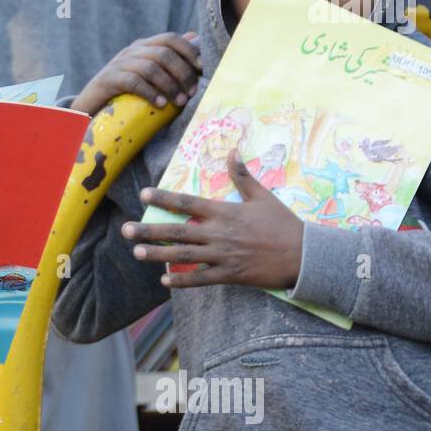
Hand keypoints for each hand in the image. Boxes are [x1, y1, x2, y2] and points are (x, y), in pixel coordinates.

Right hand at [71, 32, 201, 115]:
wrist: (90, 105)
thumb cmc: (125, 91)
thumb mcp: (148, 74)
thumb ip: (169, 57)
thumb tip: (195, 38)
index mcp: (143, 46)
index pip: (170, 38)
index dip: (189, 51)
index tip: (202, 69)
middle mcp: (132, 51)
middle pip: (163, 53)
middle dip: (182, 72)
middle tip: (192, 92)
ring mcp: (119, 64)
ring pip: (150, 67)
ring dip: (170, 85)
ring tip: (180, 102)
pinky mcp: (109, 80)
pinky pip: (133, 82)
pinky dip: (150, 93)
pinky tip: (161, 104)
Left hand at [122, 149, 303, 289]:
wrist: (305, 255)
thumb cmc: (284, 224)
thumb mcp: (264, 196)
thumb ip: (243, 175)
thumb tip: (232, 149)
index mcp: (225, 212)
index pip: (188, 202)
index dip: (164, 197)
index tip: (143, 193)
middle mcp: (220, 233)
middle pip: (178, 231)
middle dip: (149, 230)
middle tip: (125, 230)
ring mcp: (224, 255)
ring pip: (184, 256)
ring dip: (158, 254)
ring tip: (136, 253)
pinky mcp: (231, 275)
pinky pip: (202, 279)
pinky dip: (182, 281)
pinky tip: (163, 281)